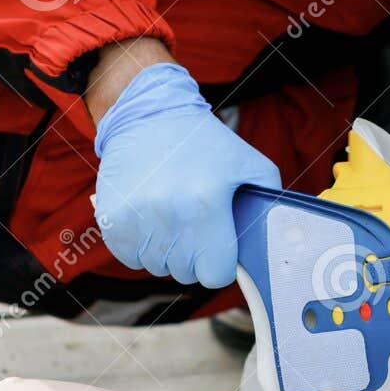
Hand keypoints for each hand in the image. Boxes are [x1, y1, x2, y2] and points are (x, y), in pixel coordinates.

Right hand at [91, 60, 280, 288]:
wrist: (148, 116)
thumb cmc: (204, 143)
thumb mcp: (248, 164)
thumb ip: (269, 204)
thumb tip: (277, 243)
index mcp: (206, 205)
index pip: (215, 275)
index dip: (221, 265)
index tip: (219, 248)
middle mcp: (169, 215)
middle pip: (186, 273)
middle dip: (195, 257)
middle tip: (195, 226)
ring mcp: (137, 219)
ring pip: (158, 267)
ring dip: (167, 252)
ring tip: (171, 218)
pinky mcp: (112, 220)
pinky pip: (131, 258)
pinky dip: (141, 247)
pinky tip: (150, 220)